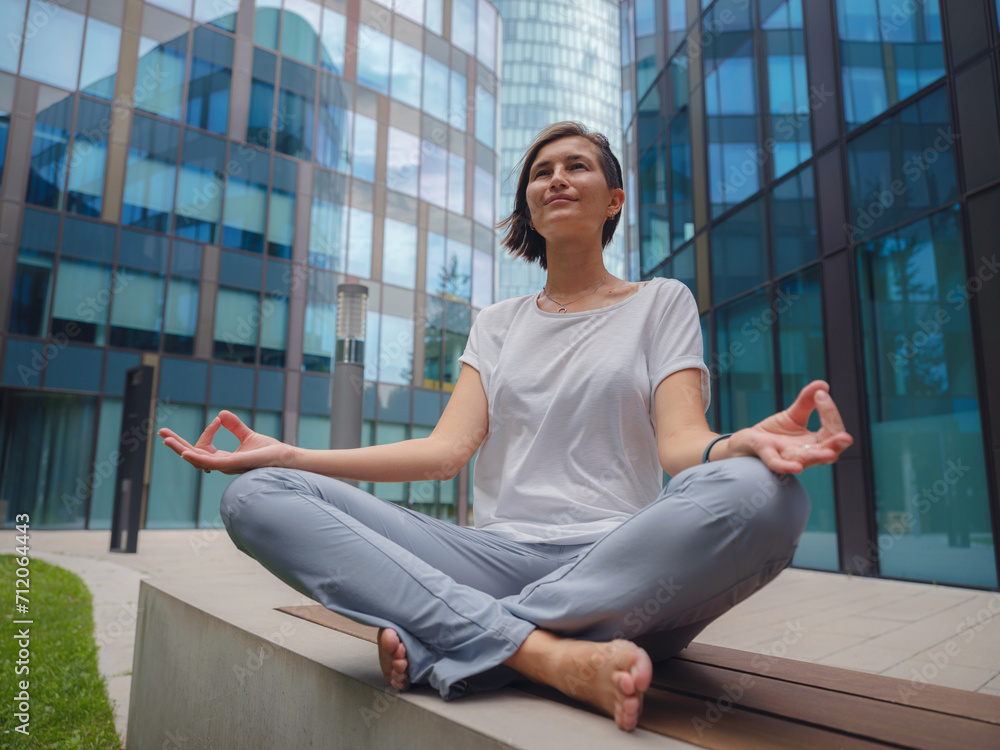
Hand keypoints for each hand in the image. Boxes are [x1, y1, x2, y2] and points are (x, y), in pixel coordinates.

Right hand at [157, 410, 295, 473]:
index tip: (217, 421)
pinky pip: (210, 463)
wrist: (286, 458)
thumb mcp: (248, 436)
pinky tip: (185, 452)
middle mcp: (222, 465)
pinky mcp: (233, 464)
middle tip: (161, 433)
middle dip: (177, 444)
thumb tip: (220, 414)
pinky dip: (196, 458)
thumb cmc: (269, 451)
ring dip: (180, 449)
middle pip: (193, 455)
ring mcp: (226, 466)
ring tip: (166, 440)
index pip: (203, 448)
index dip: (207, 433)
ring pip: (196, 459)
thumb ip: (234, 427)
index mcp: (224, 459)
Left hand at [728, 380, 852, 473]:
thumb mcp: (793, 415)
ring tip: (830, 454)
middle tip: (845, 438)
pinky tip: (797, 468)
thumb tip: (823, 385)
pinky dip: (786, 466)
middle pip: (827, 451)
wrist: (747, 442)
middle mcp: (804, 454)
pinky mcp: (766, 455)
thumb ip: (807, 401)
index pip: (833, 431)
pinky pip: (777, 463)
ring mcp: (785, 456)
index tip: (822, 394)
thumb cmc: (774, 433)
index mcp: (814, 444)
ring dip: (818, 457)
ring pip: (806, 460)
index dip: (831, 414)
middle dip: (836, 444)